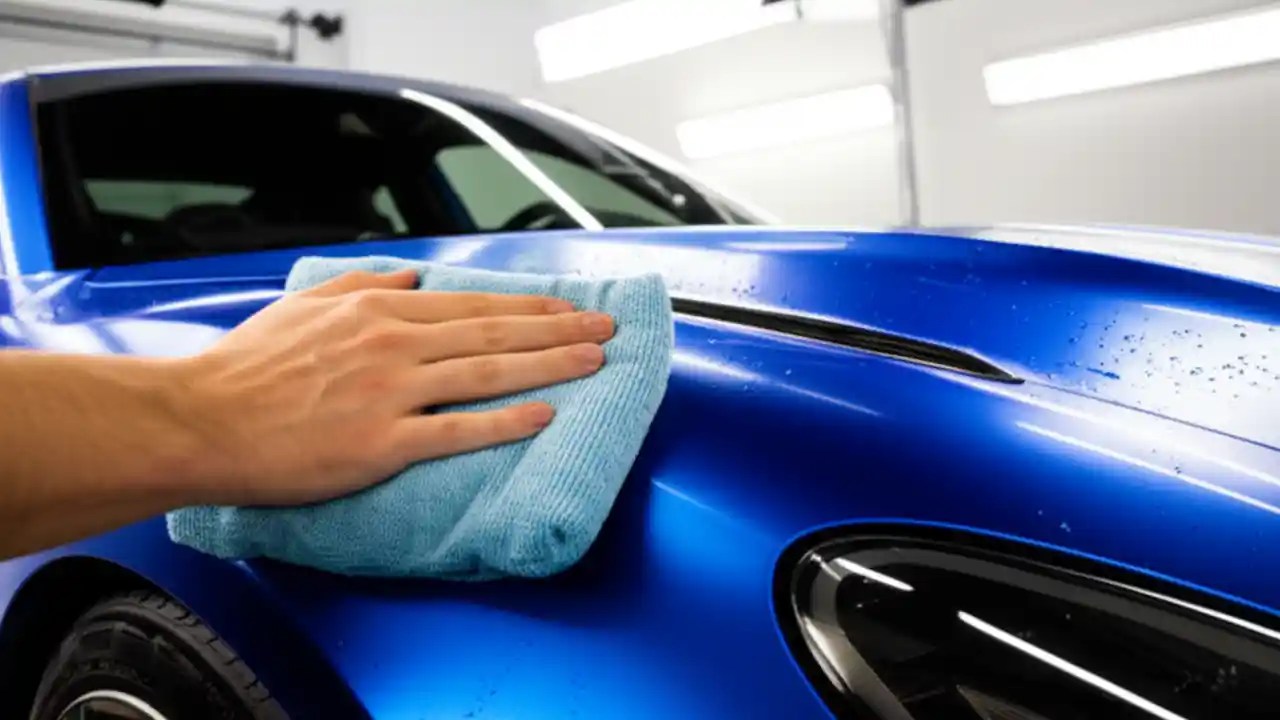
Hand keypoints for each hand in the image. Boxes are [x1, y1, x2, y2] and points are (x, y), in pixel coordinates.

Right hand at [180, 269, 612, 505]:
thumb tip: (412, 275)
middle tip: (606, 331)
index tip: (570, 309)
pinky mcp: (380, 443)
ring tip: (594, 363)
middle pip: (494, 334)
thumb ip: (364, 283)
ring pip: (487, 374)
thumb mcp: (305, 305)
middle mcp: (393, 343)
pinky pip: (456, 430)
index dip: (529, 308)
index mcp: (377, 308)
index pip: (472, 305)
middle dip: (558, 330)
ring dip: (549, 366)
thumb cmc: (247, 367)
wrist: (201, 420)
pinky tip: (544, 416)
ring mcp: (389, 393)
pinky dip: (504, 422)